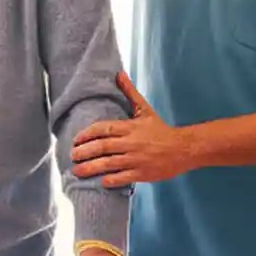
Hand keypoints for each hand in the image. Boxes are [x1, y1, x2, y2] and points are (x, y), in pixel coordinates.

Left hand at [71, 71, 199, 186]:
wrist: (184, 149)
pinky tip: (100, 181)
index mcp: (130, 127)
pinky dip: (110, 180)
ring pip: (109, 164)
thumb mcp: (145, 110)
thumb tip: (118, 74)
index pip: (103, 128)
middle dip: (84, 152)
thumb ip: (130, 93)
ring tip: (77, 171)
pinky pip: (122, 178)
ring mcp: (137, 159)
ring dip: (90, 168)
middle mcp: (132, 142)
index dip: (87, 134)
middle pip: (102, 146)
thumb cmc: (161, 130)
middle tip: (72, 156)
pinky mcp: (143, 173)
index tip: (75, 140)